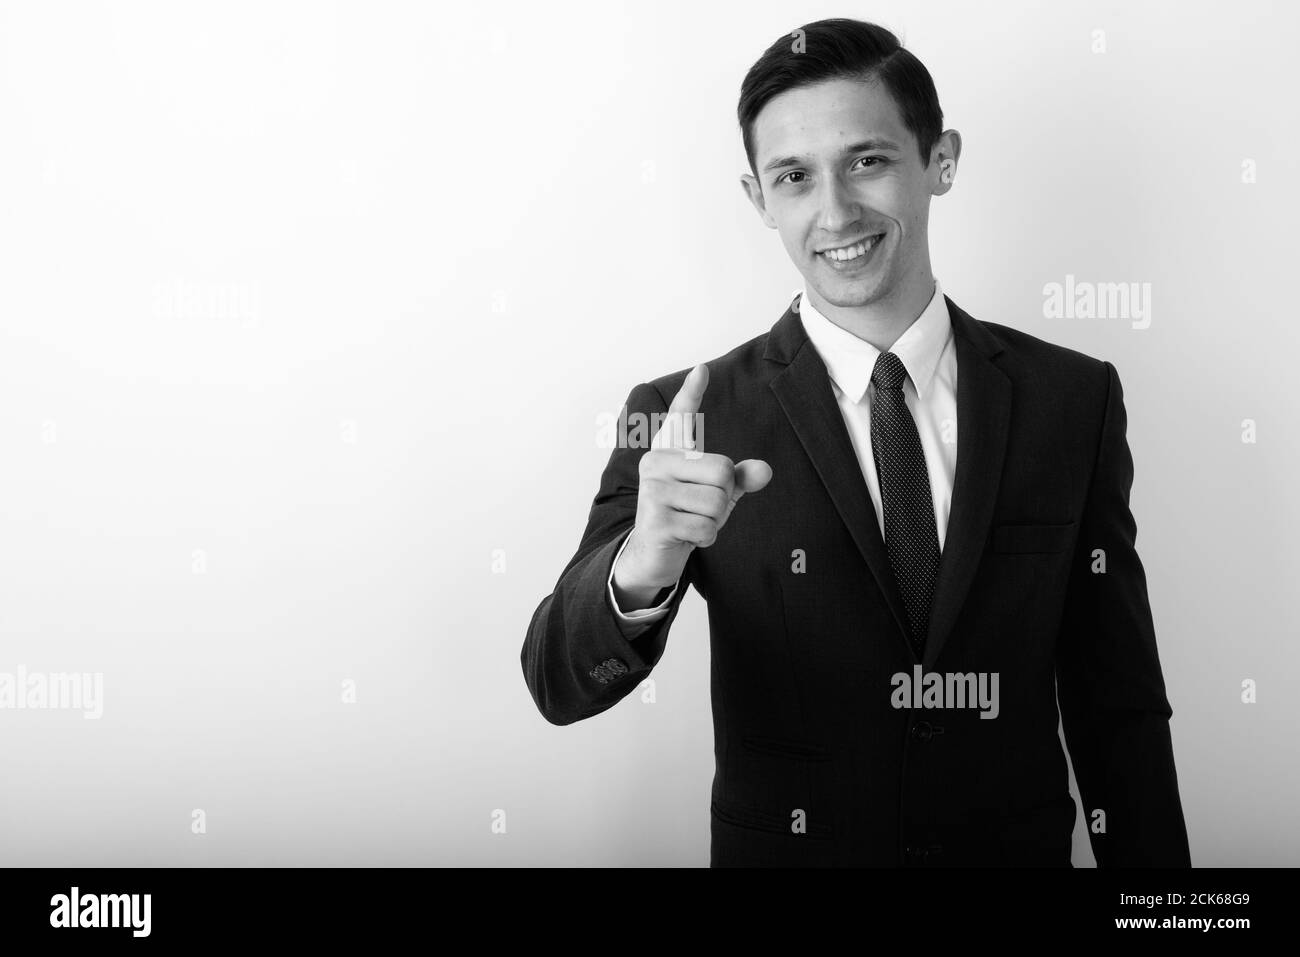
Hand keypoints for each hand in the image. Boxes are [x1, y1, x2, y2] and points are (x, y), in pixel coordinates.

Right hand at [612, 364, 772, 606]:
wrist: (653, 553)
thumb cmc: (686, 514)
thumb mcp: (716, 492)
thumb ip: (741, 478)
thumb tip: (764, 471)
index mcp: (669, 451)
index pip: (682, 416)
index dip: (692, 393)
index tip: (703, 370)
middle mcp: (656, 463)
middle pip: (723, 471)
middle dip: (724, 497)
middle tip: (700, 508)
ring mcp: (652, 491)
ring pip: (717, 502)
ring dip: (714, 521)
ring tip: (692, 521)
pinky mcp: (655, 521)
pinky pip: (706, 528)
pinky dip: (705, 538)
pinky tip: (685, 537)